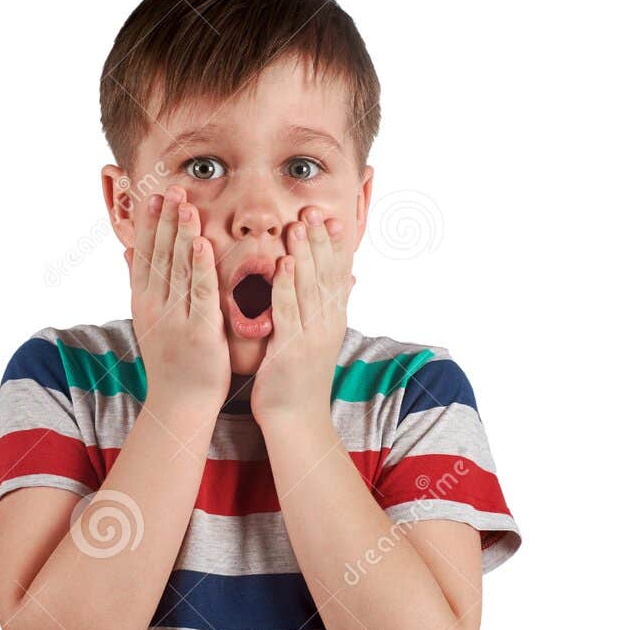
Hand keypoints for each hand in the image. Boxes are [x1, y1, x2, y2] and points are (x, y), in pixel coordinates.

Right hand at [124, 185, 229, 422]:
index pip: (144, 254)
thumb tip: (126, 252)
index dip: (149, 223)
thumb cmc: (171, 360)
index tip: (154, 194)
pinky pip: (199, 293)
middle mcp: (155, 306)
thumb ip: (140, 284)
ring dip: (181, 233)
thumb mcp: (148, 319)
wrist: (180, 402)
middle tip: (170, 187)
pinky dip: (198, 267)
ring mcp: (175, 317)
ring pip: (177, 268)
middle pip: (159, 254)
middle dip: (165, 219)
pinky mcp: (198, 330)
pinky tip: (200, 243)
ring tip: (184, 203)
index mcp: (143, 301)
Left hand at [251, 206, 353, 429]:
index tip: (330, 217)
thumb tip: (348, 278)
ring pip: (309, 287)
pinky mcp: (292, 349)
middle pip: (326, 275)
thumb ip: (327, 307)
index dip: (334, 246)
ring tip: (300, 226)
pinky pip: (289, 311)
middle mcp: (327, 324)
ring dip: (304, 255)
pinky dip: (286, 285)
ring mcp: (312, 336)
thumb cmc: (299, 378)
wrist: (296, 419)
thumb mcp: (318, 338)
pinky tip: (282, 264)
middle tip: (314, 210)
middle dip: (320, 241)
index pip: (337, 275)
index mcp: (332, 320)